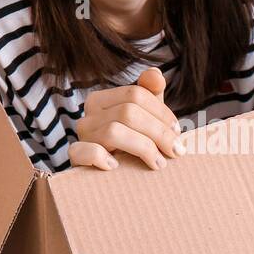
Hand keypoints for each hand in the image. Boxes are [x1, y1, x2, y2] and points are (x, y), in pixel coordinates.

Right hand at [69, 67, 184, 170]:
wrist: (112, 179)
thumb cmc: (131, 145)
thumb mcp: (143, 118)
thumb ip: (150, 95)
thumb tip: (155, 74)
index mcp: (102, 99)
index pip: (136, 94)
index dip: (162, 112)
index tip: (177, 131)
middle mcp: (88, 113)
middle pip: (128, 112)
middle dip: (159, 132)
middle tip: (176, 151)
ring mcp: (82, 135)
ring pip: (114, 131)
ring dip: (144, 148)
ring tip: (159, 163)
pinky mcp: (76, 157)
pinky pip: (87, 152)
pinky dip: (103, 158)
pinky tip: (118, 167)